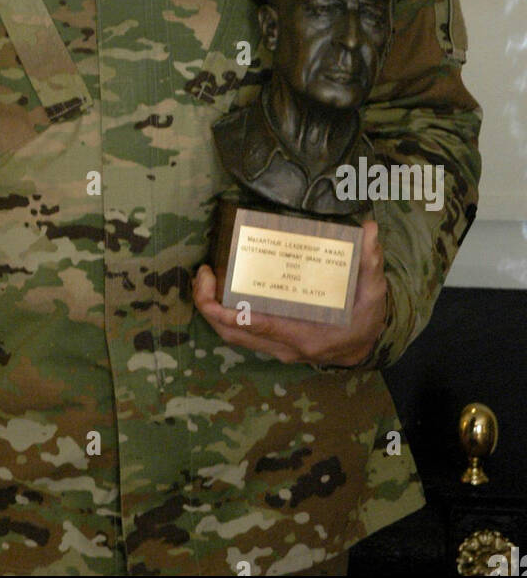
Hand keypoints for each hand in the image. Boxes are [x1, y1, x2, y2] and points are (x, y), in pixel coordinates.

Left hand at [192, 219, 387, 367]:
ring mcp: (276, 347)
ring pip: (233, 335)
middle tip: (203, 271)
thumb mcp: (373, 292)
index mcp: (305, 335)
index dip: (226, 310)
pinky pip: (240, 333)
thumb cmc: (366, 318)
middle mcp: (285, 346)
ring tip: (206, 275)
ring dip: (212, 310)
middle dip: (208, 306)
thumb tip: (370, 230)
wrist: (366, 346)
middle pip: (233, 333)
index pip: (256, 326)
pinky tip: (221, 286)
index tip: (210, 285)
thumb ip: (370, 262)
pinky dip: (225, 313)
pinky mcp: (272, 342)